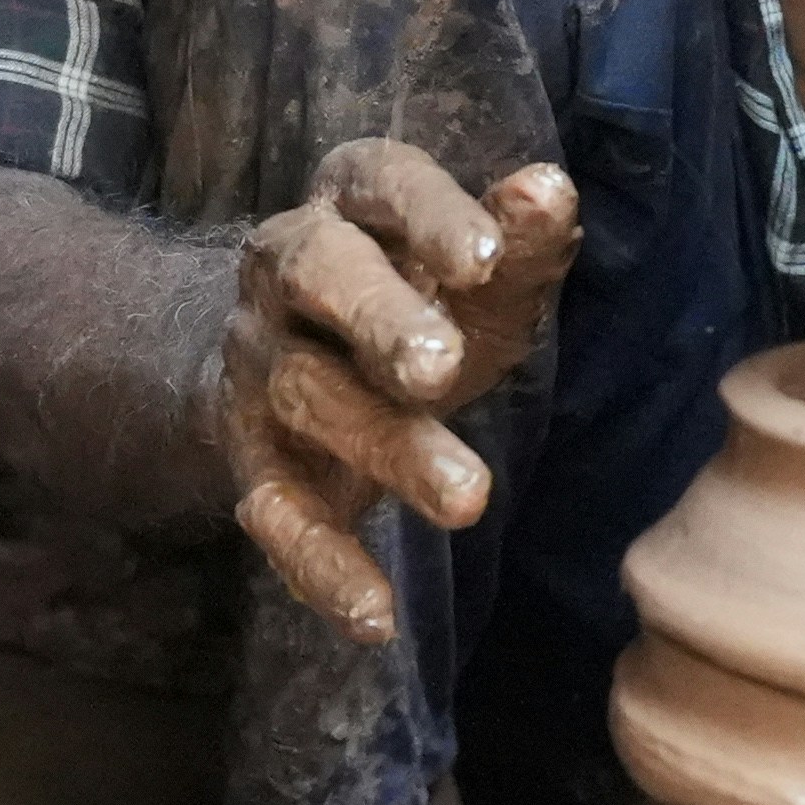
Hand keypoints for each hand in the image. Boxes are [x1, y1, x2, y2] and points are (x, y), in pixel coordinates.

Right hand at [215, 138, 579, 637]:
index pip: (384, 185)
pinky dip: (322, 569)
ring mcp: (260, 368)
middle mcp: (286, 274)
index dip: (431, 217)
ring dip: (385, 448)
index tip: (486, 257)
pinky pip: (276, 515)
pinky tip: (377, 619)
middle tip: (440, 367)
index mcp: (350, 204)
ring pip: (307, 396)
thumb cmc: (415, 296)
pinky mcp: (253, 463)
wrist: (280, 357)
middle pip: (319, 276)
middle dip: (379, 320)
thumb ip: (521, 239)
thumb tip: (551, 190)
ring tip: (469, 498)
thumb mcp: (476, 269)